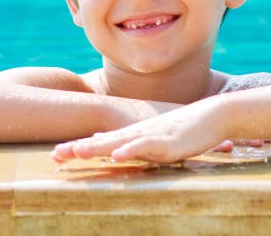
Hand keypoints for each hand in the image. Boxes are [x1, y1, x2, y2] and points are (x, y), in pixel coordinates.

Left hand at [52, 99, 231, 163]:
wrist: (214, 115)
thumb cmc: (185, 128)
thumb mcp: (154, 139)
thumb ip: (131, 143)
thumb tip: (107, 146)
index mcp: (133, 135)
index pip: (100, 142)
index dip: (79, 147)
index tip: (56, 154)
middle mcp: (138, 134)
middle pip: (103, 142)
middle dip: (79, 148)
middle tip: (56, 154)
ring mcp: (152, 136)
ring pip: (120, 142)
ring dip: (97, 147)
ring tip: (77, 152)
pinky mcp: (168, 142)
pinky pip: (146, 146)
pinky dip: (131, 149)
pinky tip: (117, 154)